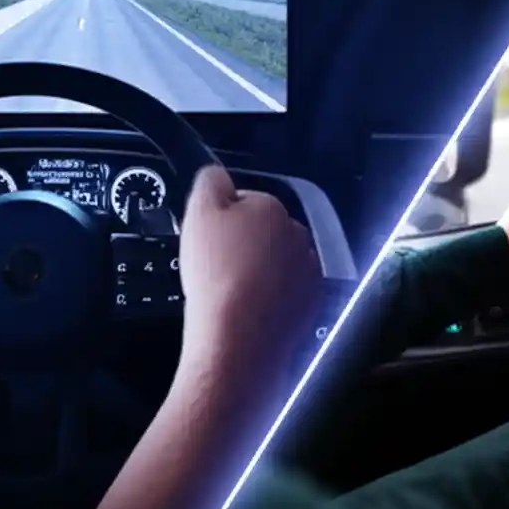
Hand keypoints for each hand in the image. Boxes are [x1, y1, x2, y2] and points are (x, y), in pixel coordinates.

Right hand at [177, 166, 321, 370]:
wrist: (237, 335)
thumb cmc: (217, 276)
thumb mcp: (198, 213)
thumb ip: (209, 182)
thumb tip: (216, 173)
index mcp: (271, 207)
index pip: (244, 203)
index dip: (221, 222)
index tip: (208, 242)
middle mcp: (297, 233)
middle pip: (263, 232)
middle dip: (243, 246)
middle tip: (217, 268)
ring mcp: (308, 268)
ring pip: (277, 262)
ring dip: (259, 271)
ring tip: (233, 291)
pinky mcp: (311, 300)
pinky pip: (288, 291)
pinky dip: (273, 297)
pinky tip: (251, 307)